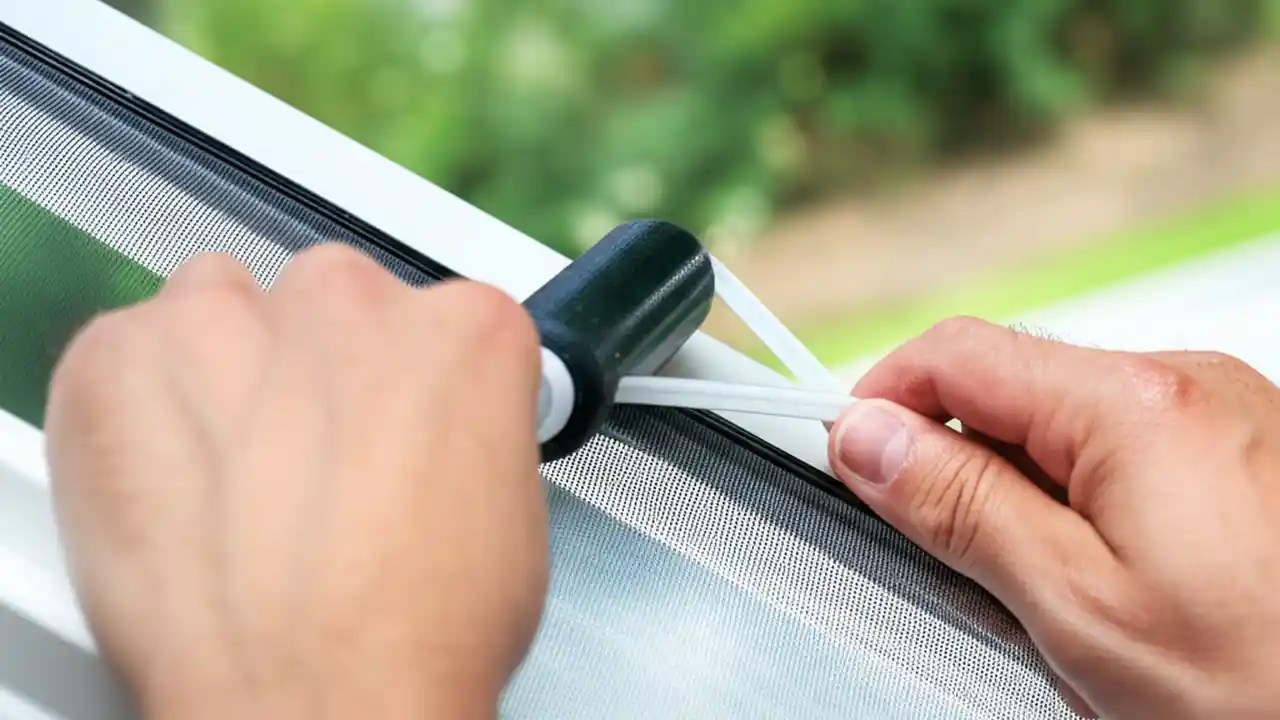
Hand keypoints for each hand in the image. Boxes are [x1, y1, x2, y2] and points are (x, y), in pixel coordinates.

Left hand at [46, 247, 547, 718]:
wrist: (315, 703)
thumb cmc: (414, 635)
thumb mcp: (505, 513)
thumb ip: (462, 430)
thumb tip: (426, 437)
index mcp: (463, 330)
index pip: (435, 321)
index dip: (409, 391)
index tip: (393, 434)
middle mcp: (351, 301)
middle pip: (329, 304)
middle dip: (319, 374)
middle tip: (313, 470)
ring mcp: (230, 321)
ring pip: (223, 313)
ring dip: (228, 377)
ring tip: (236, 485)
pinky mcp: (120, 359)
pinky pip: (130, 356)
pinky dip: (142, 412)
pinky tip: (176, 491)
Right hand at [830, 317, 1279, 718]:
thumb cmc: (1260, 682)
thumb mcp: (1075, 607)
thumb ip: (960, 507)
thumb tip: (867, 438)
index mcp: (1135, 404)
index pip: (955, 353)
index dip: (882, 399)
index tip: (847, 461)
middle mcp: (1185, 382)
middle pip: (1009, 382)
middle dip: (952, 453)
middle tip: (944, 550)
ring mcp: (1222, 409)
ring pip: (1062, 417)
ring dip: (1016, 481)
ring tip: (1035, 580)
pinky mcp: (1244, 445)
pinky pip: (1123, 444)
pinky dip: (1080, 494)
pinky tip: (1101, 571)